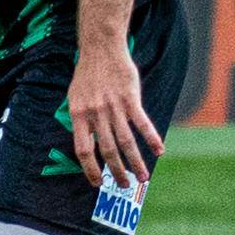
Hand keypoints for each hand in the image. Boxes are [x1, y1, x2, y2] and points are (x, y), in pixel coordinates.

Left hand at [69, 39, 160, 195]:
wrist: (101, 49)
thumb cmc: (88, 76)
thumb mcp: (75, 98)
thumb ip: (81, 121)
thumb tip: (87, 144)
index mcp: (79, 116)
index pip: (83, 150)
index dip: (90, 168)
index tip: (97, 182)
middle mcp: (96, 114)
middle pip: (107, 150)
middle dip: (116, 171)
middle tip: (124, 185)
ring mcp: (114, 107)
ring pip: (126, 141)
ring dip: (135, 161)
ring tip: (142, 177)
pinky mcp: (130, 99)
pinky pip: (142, 123)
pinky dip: (151, 138)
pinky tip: (159, 151)